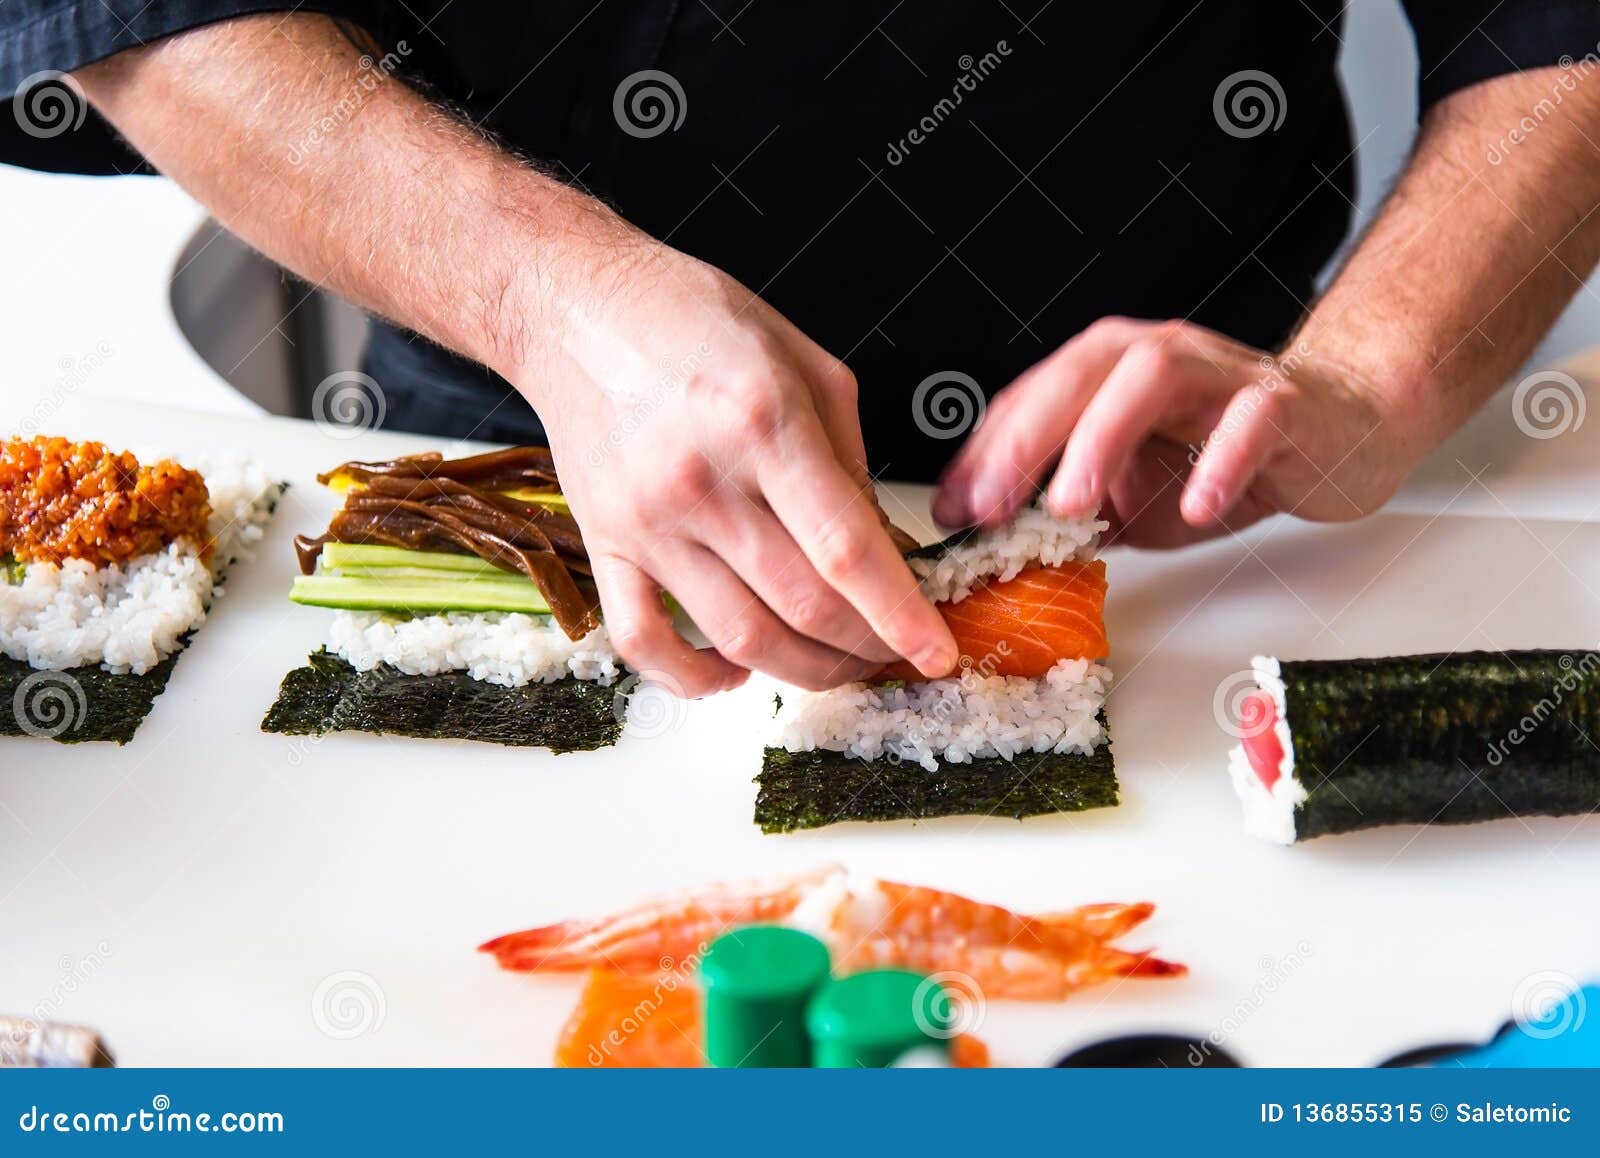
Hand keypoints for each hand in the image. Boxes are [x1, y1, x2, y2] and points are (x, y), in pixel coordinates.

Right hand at [518, 239, 956, 694]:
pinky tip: (736, 672)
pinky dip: (695, 679)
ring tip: (837, 663)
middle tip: (894, 652)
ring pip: (739, 637)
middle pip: (803, 606)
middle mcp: (702, 479)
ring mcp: (647, 521)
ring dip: (803, 669)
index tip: (935, 651)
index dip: (900, 615)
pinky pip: (643, 641)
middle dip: (867, 647)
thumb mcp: (807, 364)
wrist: (578, 311)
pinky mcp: (603, 545)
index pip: (847, 550)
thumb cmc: (694, 323)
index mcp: (763, 422)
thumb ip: (850, 462)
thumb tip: (885, 551)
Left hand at [932, 318, 1418, 546]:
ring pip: (1148, 379)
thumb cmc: (1223, 456)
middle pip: (1075, 375)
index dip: (984, 454)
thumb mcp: (1128, 494)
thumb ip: (1067, 510)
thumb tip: (992, 545)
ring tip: (1074, 503)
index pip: (1030, 400)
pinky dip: (1218, 461)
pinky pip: (1248, 421)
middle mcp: (1154, 358)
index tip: (951, 510)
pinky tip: (1196, 506)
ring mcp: (1218, 376)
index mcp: (1106, 374)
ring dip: (1101, 437)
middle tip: (993, 504)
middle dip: (1024, 438)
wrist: (1338, 428)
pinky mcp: (1281, 403)